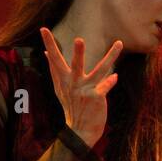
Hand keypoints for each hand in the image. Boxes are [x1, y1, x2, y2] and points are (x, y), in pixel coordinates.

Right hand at [39, 27, 121, 147]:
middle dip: (77, 54)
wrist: (80, 131)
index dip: (49, 44)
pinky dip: (110, 81)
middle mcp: (73, 84)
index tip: (43, 29)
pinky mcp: (96, 97)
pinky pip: (105, 86)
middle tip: (79, 39)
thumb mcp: (60, 88)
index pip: (54, 59)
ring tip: (118, 44)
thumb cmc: (71, 107)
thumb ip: (54, 70)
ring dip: (109, 58)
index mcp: (64, 80)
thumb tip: (46, 53)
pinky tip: (115, 76)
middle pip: (75, 65)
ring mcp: (85, 90)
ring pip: (100, 71)